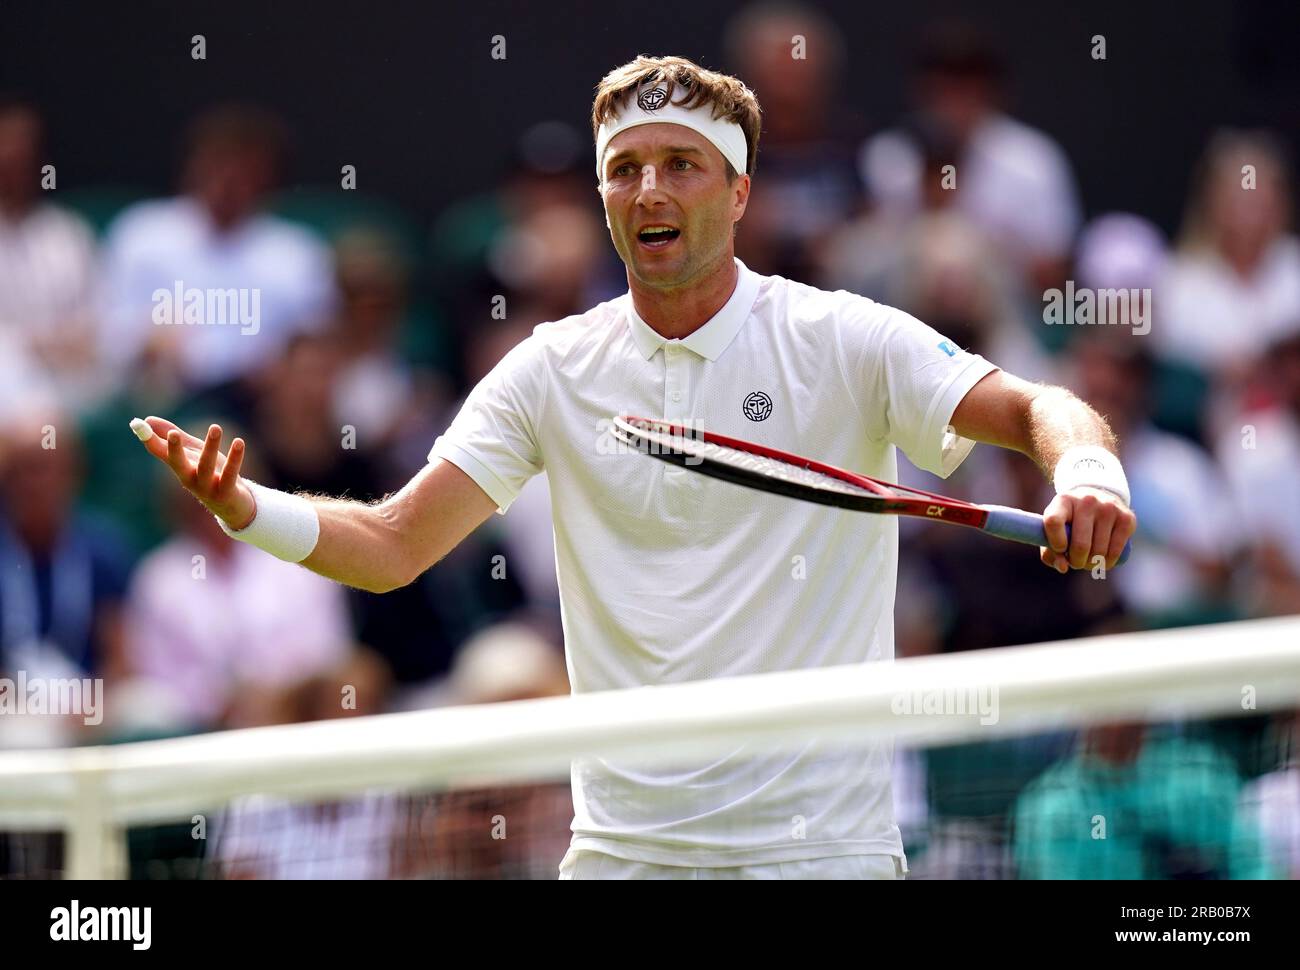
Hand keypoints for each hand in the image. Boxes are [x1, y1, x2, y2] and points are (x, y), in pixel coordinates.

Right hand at [131, 416, 255, 529]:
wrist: (233, 505)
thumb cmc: (210, 475)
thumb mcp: (192, 453)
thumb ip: (172, 437)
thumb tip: (148, 419)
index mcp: (179, 467)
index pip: (160, 452)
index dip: (149, 439)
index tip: (137, 423)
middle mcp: (189, 478)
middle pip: (177, 464)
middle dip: (174, 450)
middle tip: (173, 434)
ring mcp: (207, 488)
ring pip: (206, 466)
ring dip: (211, 447)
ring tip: (215, 427)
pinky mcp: (226, 493)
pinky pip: (230, 474)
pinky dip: (235, 459)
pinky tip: (239, 442)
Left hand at [1041, 486, 1135, 573]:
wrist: (1098, 496)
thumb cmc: (1070, 520)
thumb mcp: (1054, 530)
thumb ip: (1051, 552)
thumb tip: (1064, 567)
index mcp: (1063, 500)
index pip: (1053, 522)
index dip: (1055, 543)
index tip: (1060, 549)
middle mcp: (1087, 501)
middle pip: (1080, 546)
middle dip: (1076, 562)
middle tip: (1076, 561)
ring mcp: (1109, 508)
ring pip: (1099, 552)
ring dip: (1092, 564)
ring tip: (1088, 559)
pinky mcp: (1127, 518)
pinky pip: (1115, 552)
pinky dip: (1107, 563)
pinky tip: (1102, 560)